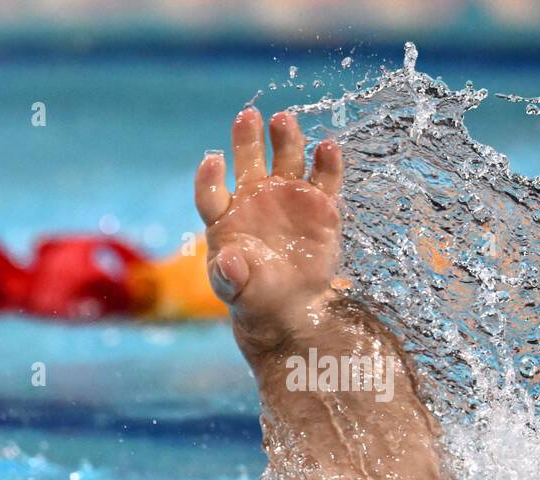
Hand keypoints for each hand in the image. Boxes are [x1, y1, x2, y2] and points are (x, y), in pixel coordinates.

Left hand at [194, 108, 342, 343]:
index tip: (213, 161)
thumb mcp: (235, 290)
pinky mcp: (320, 205)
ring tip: (284, 120)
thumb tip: (228, 261)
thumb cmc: (253, 293)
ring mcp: (288, 197)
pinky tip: (328, 147)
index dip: (210, 177)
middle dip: (247, 138)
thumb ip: (229, 276)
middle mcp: (255, 198)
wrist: (290, 304)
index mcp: (226, 215)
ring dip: (286, 139)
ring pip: (287, 160)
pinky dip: (328, 163)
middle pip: (249, 161)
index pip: (212, 191)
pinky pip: (325, 179)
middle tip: (248, 116)